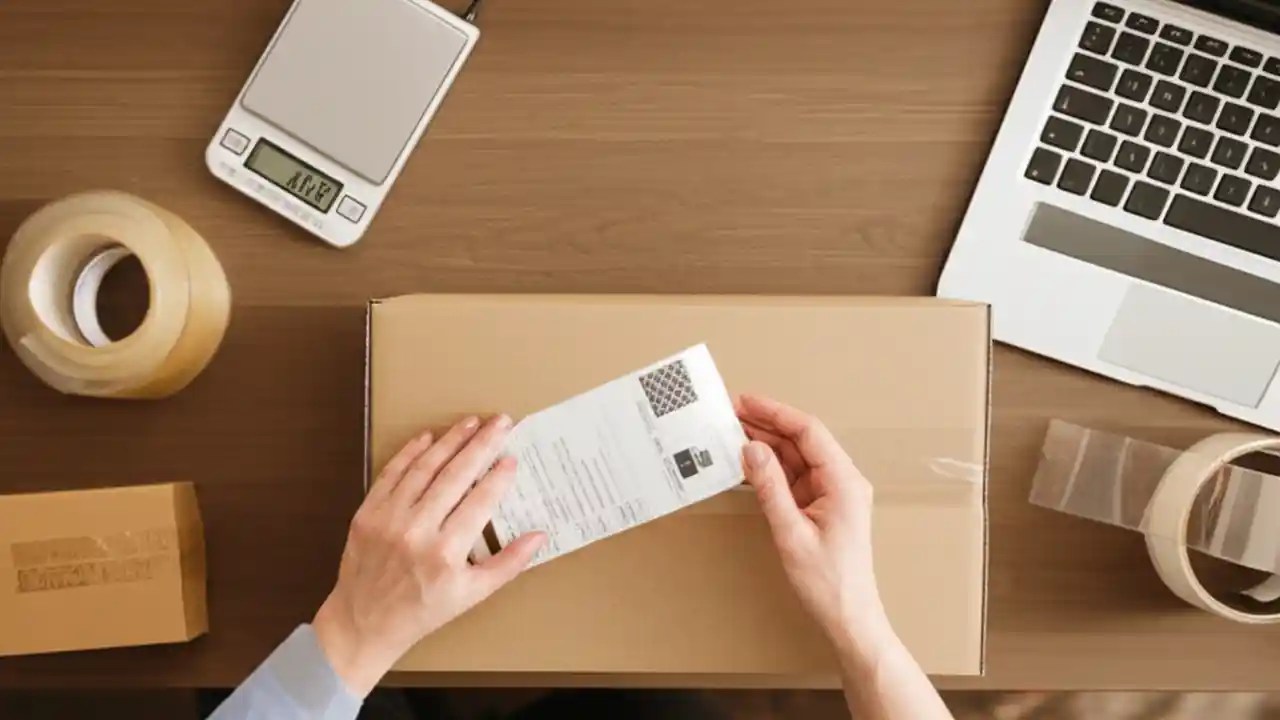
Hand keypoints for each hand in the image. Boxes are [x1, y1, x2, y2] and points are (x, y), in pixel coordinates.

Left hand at [312, 415, 544, 696]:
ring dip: (450, 440)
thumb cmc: (423, 610)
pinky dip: (411, 452)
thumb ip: (508, 564)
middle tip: (500, 422)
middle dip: (481, 444)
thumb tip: (540, 535)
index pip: (480, 502)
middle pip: (455, 476)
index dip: (498, 476)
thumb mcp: (472, 595)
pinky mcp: (367, 513)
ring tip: (471, 422)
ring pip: (424, 468)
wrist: (363, 623)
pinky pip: (392, 473)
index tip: (512, 457)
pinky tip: (429, 437)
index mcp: (446, 554)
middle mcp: (417, 532)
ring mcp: (388, 519)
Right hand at [736, 394, 890, 657]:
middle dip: (766, 424)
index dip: (775, 413)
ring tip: (732, 432)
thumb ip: (770, 488)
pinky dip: (771, 468)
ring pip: (797, 457)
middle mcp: (843, 480)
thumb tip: (750, 449)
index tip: (745, 401)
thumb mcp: (791, 533)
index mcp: (844, 481)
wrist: (848, 617)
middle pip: (802, 440)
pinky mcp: (823, 505)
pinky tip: (748, 462)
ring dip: (766, 444)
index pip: (808, 432)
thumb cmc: (828, 582)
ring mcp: (833, 492)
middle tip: (730, 412)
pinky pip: (795, 476)